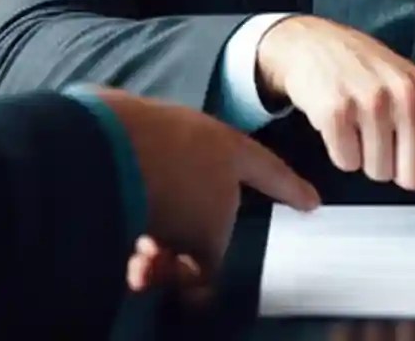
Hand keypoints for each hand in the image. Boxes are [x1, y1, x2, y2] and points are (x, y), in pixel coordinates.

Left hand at [93, 88, 320, 298]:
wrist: (106, 148)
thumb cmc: (178, 186)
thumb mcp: (210, 234)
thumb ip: (212, 257)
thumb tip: (197, 278)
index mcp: (230, 148)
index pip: (271, 172)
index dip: (292, 191)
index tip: (310, 203)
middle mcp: (191, 136)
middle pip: (202, 200)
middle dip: (190, 247)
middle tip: (176, 276)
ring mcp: (146, 134)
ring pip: (158, 201)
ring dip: (153, 244)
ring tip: (138, 269)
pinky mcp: (104, 142)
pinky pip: (123, 192)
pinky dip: (123, 222)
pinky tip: (111, 244)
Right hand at [257, 16, 414, 226]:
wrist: (313, 44)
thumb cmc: (366, 70)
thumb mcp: (410, 95)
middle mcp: (410, 98)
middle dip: (396, 168)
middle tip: (382, 135)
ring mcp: (374, 103)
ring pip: (379, 173)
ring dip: (366, 158)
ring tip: (359, 123)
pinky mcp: (338, 111)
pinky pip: (347, 163)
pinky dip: (341, 152)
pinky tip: (340, 123)